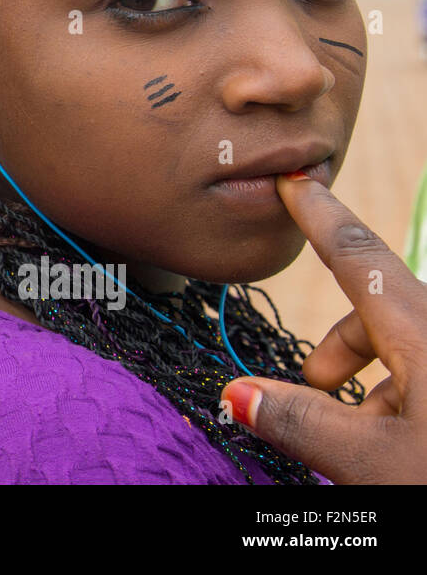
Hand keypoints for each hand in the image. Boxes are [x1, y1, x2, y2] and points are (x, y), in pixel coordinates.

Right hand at [221, 171, 426, 482]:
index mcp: (425, 330)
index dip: (320, 216)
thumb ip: (298, 420)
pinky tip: (408, 448)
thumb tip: (237, 393)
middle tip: (317, 393)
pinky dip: (412, 395)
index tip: (296, 183)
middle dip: (338, 347)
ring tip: (367, 441)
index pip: (357, 254)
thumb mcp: (371, 462)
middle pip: (380, 309)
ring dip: (377, 381)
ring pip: (413, 345)